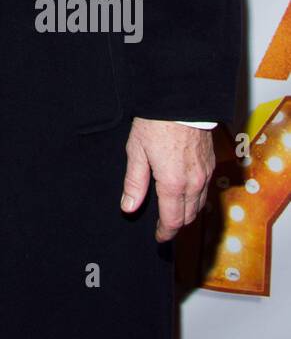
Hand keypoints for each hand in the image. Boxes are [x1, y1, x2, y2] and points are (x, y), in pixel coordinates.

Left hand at [120, 117, 213, 241]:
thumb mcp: (136, 152)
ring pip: (200, 204)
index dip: (165, 232)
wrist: (180, 101)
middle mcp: (194, 183)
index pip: (172, 220)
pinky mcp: (211, 163)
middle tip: (164, 226)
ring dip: (188, 212)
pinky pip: (206, 189)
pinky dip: (197, 198)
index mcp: (173, 184)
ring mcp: (206, 173)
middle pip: (189, 216)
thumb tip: (129, 208)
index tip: (159, 237)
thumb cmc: (156, 124)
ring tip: (174, 212)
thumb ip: (134, 183)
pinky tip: (186, 193)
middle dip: (176, 224)